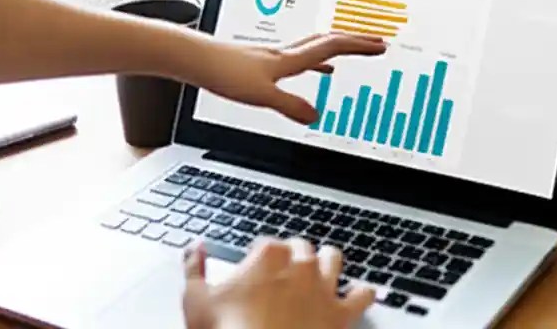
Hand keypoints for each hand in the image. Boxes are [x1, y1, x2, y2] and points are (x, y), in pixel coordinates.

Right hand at [183, 239, 374, 328]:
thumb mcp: (196, 300)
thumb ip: (193, 268)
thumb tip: (194, 249)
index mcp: (268, 255)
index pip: (266, 243)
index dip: (258, 255)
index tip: (252, 269)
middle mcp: (300, 264)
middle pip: (301, 246)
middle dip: (292, 256)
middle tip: (283, 273)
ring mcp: (324, 287)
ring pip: (333, 258)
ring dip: (326, 262)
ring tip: (320, 270)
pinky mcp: (341, 313)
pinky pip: (363, 295)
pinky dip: (362, 293)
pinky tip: (360, 293)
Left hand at [196, 34, 386, 123]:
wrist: (193, 58)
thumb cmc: (223, 72)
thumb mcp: (261, 95)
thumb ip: (290, 105)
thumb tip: (316, 115)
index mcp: (288, 59)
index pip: (332, 48)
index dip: (359, 46)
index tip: (381, 45)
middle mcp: (283, 53)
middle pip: (327, 41)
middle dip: (355, 41)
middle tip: (378, 40)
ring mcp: (272, 56)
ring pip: (312, 47)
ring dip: (336, 47)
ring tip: (352, 50)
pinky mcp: (260, 63)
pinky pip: (296, 58)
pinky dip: (312, 61)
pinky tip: (310, 70)